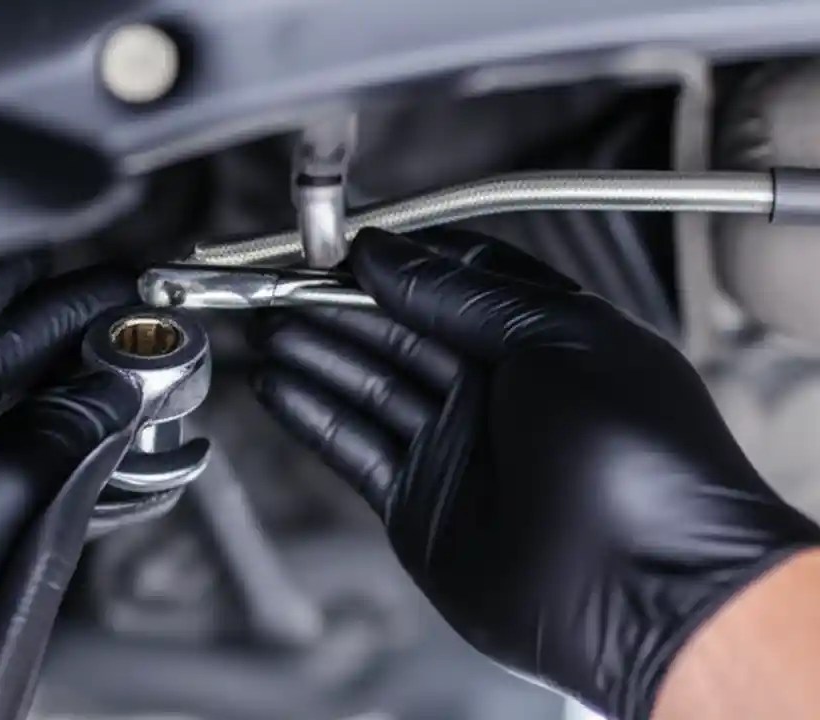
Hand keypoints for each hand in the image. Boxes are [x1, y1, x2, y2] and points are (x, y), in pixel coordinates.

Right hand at [252, 228, 819, 718]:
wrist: (648, 592)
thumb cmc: (640, 461)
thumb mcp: (557, 338)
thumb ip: (462, 295)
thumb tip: (388, 257)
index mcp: (546, 341)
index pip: (453, 282)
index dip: (395, 263)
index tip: (340, 249)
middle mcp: (500, 394)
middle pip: (400, 331)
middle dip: (338, 305)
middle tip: (282, 283)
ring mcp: (459, 451)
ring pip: (368, 384)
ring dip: (315, 352)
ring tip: (265, 324)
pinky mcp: (422, 505)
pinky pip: (354, 447)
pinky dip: (313, 415)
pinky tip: (278, 385)